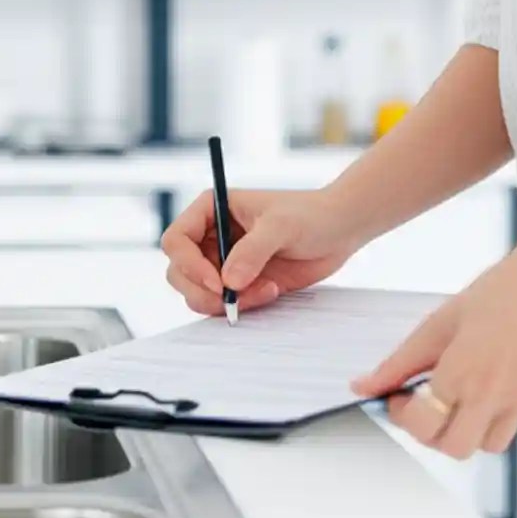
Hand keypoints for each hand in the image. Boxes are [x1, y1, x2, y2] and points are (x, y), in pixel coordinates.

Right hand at [160, 188, 361, 315]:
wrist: (340, 230)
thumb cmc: (310, 214)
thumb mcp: (281, 226)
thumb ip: (253, 251)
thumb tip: (228, 281)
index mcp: (210, 210)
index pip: (176, 240)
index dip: (188, 264)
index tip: (217, 282)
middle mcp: (210, 237)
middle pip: (179, 273)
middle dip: (202, 292)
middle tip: (231, 300)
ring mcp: (223, 262)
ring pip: (198, 293)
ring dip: (225, 302)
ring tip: (264, 292)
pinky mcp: (240, 283)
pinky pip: (224, 304)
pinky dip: (242, 307)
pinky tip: (271, 292)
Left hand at [351, 255, 516, 458]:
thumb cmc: (504, 290)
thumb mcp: (441, 322)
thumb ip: (401, 361)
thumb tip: (362, 386)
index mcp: (461, 374)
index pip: (423, 427)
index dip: (404, 417)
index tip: (400, 396)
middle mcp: (494, 396)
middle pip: (454, 448)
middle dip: (433, 433)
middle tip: (426, 402)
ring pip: (489, 445)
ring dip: (469, 429)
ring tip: (462, 392)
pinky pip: (516, 421)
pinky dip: (498, 412)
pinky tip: (495, 377)